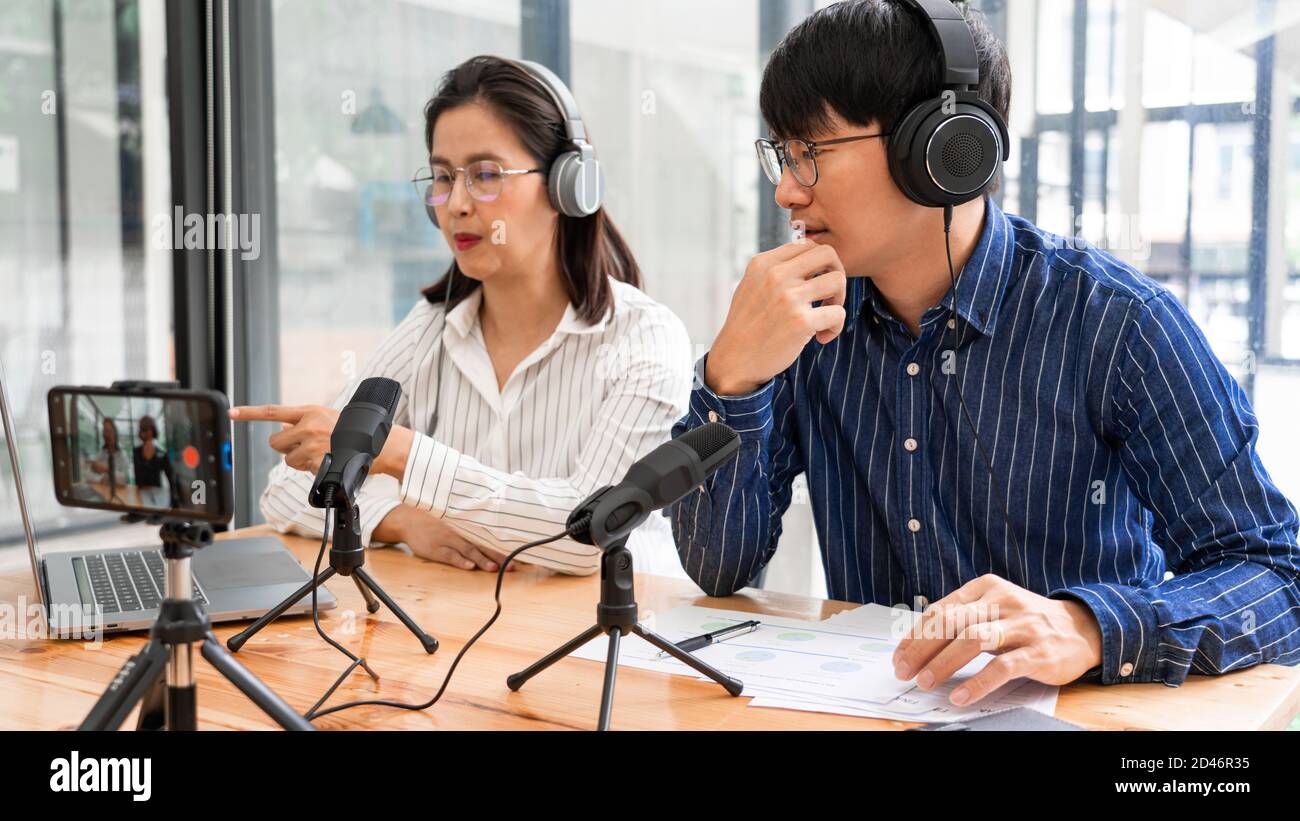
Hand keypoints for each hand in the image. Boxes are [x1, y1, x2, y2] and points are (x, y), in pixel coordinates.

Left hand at [228, 404, 412, 477]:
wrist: (381, 445)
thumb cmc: (357, 431)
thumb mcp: (330, 418)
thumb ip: (306, 422)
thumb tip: (284, 429)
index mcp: (310, 412)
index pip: (273, 411)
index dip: (249, 412)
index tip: (232, 411)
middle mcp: (308, 427)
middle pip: (276, 441)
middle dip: (285, 447)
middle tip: (303, 446)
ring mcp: (312, 446)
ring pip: (288, 460)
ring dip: (300, 460)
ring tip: (321, 454)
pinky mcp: (317, 463)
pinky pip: (304, 470)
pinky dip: (313, 470)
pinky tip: (329, 462)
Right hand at [376, 505, 514, 572]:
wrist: (409, 518)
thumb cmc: (439, 518)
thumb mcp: (458, 513)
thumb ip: (476, 519)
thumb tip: (500, 521)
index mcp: (469, 523)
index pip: (492, 534)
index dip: (507, 543)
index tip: (523, 551)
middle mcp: (462, 531)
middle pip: (484, 544)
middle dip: (500, 555)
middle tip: (515, 564)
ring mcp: (449, 540)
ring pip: (469, 551)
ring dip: (483, 560)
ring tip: (495, 568)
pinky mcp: (436, 549)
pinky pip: (450, 556)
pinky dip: (460, 561)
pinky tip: (469, 567)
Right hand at [705, 241, 846, 395]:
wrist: (734, 360)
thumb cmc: (747, 325)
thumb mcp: (751, 285)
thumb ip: (775, 269)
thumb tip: (808, 257)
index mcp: (763, 263)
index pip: (807, 244)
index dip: (820, 263)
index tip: (815, 283)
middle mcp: (775, 275)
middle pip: (828, 253)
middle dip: (836, 272)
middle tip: (828, 295)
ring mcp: (788, 297)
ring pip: (837, 280)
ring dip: (838, 299)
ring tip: (825, 316)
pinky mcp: (801, 322)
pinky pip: (838, 313)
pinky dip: (835, 326)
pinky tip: (821, 337)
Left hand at [891, 574, 1102, 705]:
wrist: (1082, 629)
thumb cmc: (1025, 622)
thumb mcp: (994, 609)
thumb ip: (963, 619)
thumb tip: (918, 645)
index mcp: (985, 588)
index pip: (941, 610)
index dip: (915, 635)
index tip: (899, 657)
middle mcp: (1002, 602)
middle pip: (951, 622)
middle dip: (922, 649)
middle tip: (904, 671)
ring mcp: (1022, 625)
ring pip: (973, 640)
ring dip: (943, 663)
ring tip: (926, 682)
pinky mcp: (1038, 651)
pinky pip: (1003, 667)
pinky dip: (978, 683)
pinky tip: (961, 696)